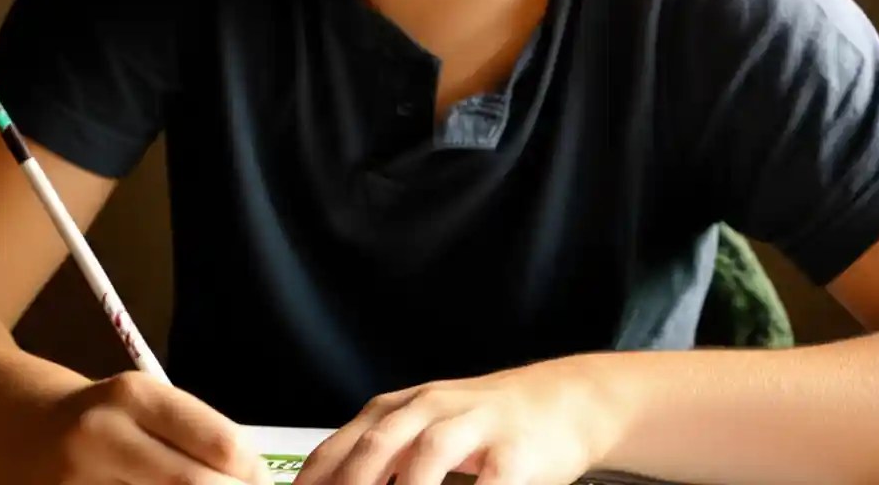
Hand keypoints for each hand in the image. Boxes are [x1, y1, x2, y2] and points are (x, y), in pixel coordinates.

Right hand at [29, 371, 274, 484]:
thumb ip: (198, 438)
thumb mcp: (147, 409)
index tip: (262, 484)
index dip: (253, 475)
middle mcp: (100, 435)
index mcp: (134, 396)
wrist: (15, 430)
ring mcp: (74, 481)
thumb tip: (256, 481)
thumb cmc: (104, 422)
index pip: (221, 443)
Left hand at [295, 360, 615, 484]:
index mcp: (396, 409)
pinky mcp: (514, 450)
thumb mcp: (420, 424)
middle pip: (376, 448)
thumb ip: (377, 455)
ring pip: (426, 455)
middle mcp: (428, 409)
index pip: (340, 447)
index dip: (317, 481)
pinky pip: (488, 481)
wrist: (561, 401)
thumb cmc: (480, 422)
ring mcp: (472, 425)